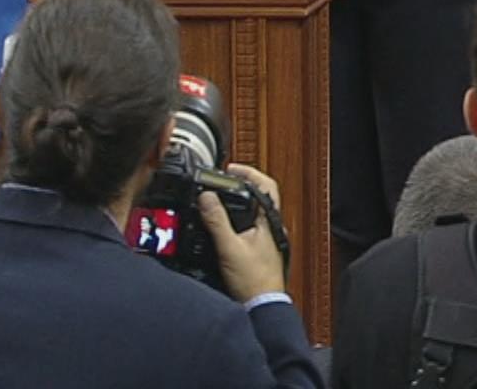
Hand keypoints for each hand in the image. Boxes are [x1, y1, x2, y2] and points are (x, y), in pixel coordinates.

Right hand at [199, 163, 286, 302]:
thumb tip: (207, 197)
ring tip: (218, 200)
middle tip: (221, 181)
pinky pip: (246, 228)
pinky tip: (221, 227)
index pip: (265, 185)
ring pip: (251, 213)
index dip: (248, 172)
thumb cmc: (254, 282)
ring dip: (236, 204)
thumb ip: (217, 221)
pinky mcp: (258, 252)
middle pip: (258, 197)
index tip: (230, 169)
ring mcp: (265, 240)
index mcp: (268, 221)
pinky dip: (234, 221)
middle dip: (239, 186)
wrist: (261, 307)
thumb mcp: (229, 248)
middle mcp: (270, 228)